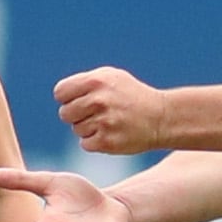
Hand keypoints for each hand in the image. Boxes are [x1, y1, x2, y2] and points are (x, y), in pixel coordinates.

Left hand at [53, 66, 171, 154]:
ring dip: (88, 128)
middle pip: (65, 113)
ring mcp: (103, 122)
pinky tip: (111, 134)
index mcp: (96, 81)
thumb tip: (60, 94)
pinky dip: (95, 142)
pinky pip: (85, 144)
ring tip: (109, 122)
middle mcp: (98, 100)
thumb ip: (84, 82)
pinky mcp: (107, 142)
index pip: (60, 93)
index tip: (81, 100)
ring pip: (76, 129)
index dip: (68, 98)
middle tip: (97, 113)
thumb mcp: (112, 77)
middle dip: (77, 115)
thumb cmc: (132, 95)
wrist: (161, 117)